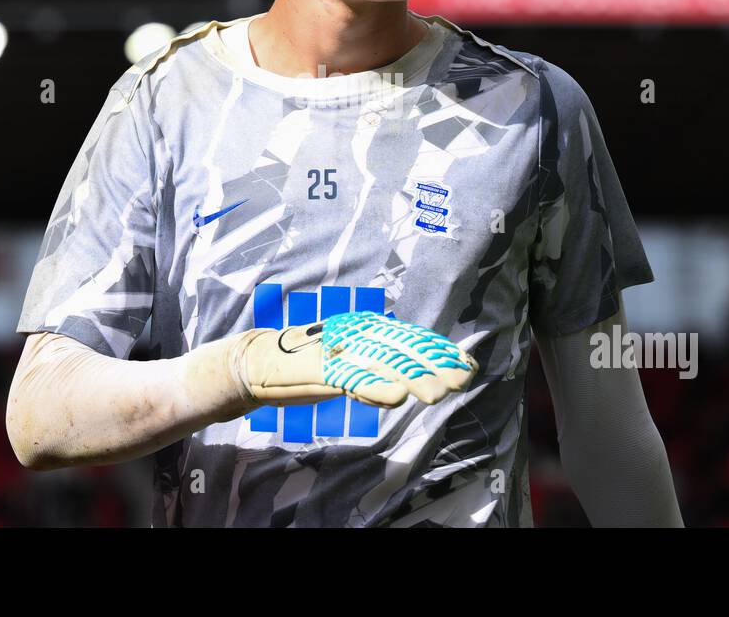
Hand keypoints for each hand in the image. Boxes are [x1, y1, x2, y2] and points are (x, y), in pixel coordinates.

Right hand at [233, 310, 477, 408]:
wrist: (260, 363)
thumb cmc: (311, 366)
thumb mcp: (351, 366)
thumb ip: (379, 371)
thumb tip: (412, 384)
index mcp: (365, 330)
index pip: (410, 339)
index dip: (440, 353)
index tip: (467, 366)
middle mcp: (355, 334)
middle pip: (401, 349)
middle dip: (434, 366)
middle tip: (462, 381)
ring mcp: (337, 351)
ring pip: (381, 363)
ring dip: (412, 378)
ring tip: (438, 394)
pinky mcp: (318, 370)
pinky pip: (350, 379)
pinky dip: (373, 388)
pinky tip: (395, 398)